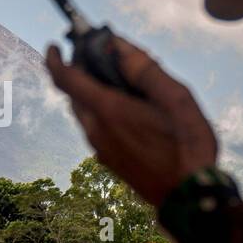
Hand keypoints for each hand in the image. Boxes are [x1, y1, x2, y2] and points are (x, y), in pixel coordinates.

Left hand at [45, 35, 216, 205]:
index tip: (54, 46)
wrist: (188, 198)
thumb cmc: (188, 146)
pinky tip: (128, 111)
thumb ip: (144, 69)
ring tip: (122, 83)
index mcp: (109, 110)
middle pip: (73, 94)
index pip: (65, 78)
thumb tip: (118, 45)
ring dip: (92, 93)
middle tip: (102, 58)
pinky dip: (100, 111)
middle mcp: (96, 130)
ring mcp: (100, 149)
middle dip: (80, 72)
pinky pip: (94, 128)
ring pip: (83, 112)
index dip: (54, 58)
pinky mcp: (107, 161)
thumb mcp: (176, 97)